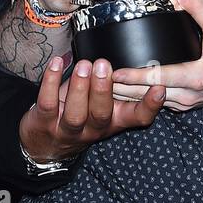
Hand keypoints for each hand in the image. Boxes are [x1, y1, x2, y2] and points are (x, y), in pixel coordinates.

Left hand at [18, 55, 165, 162]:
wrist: (45, 145)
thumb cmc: (78, 114)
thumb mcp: (101, 106)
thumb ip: (113, 87)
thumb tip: (129, 57)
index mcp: (113, 121)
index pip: (136, 118)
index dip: (149, 106)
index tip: (158, 88)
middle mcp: (93, 129)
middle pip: (101, 114)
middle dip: (103, 89)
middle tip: (103, 65)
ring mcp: (68, 129)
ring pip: (76, 114)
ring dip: (80, 88)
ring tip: (83, 65)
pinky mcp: (44, 123)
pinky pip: (48, 102)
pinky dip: (51, 81)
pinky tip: (56, 63)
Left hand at [109, 0, 202, 111]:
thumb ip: (198, 6)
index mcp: (197, 78)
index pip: (157, 79)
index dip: (132, 76)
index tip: (111, 71)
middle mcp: (188, 96)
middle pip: (145, 95)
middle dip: (119, 88)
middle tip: (94, 78)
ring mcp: (186, 103)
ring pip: (148, 103)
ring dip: (125, 95)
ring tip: (99, 85)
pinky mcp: (185, 104)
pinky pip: (155, 103)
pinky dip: (137, 97)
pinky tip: (120, 90)